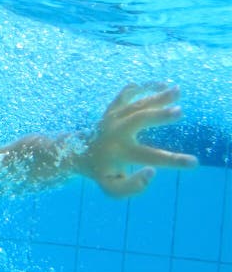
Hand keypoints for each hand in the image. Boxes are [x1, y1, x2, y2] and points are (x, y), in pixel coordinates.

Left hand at [78, 83, 197, 196]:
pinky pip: (128, 93)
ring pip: (136, 103)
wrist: (77, 152)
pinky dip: (145, 87)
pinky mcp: (113, 108)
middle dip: (158, 116)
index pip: (149, 157)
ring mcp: (112, 117)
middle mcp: (115, 132)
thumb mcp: (112, 187)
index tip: (194, 162)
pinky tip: (162, 84)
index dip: (172, 161)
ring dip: (158, 96)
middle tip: (179, 112)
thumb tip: (152, 173)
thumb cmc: (101, 172)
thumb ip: (131, 187)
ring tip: (178, 90)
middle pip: (138, 120)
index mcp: (118, 153)